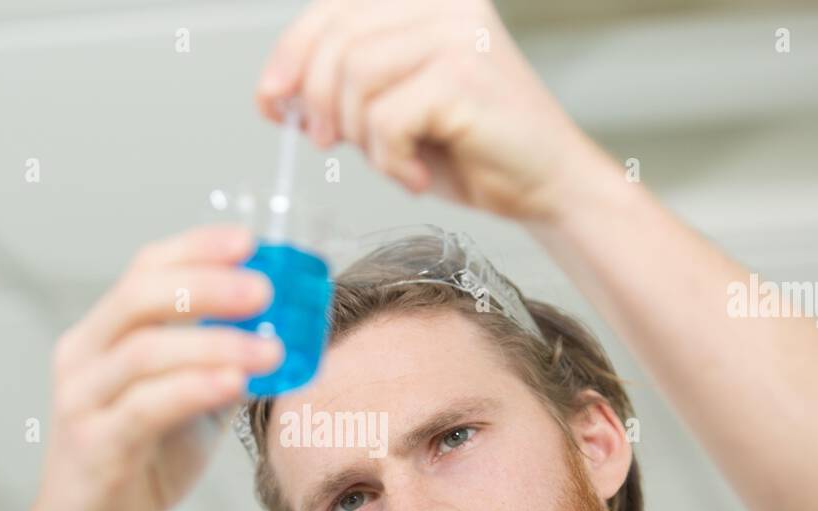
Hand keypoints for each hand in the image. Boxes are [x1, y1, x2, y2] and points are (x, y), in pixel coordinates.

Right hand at [22, 225, 283, 510]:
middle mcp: (84, 359)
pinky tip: (235, 383)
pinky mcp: (94, 448)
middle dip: (208, 286)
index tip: (251, 240)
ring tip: (272, 347)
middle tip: (266, 290)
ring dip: (215, 344)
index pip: (146, 270)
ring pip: (145, 352)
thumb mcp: (187, 403)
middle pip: (141, 298)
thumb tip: (288, 331)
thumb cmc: (138, 464)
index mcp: (103, 336)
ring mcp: (83, 402)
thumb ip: (222, 365)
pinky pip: (145, 408)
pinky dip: (194, 388)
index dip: (197, 248)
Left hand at [255, 0, 595, 222]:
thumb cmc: (474, 151)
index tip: (270, 99)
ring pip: (355, 78)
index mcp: (425, 4)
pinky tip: (415, 173)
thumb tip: (281, 93)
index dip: (289, 55)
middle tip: (327, 143)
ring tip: (391, 160)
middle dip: (316, 102)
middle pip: (335, 41)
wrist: (546, 186)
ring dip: (360, 137)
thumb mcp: (394, 113)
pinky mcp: (465, 76)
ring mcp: (457, 36)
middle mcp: (443, 7)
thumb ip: (345, 93)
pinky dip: (390, 158)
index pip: (332, 10)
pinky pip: (386, 118)